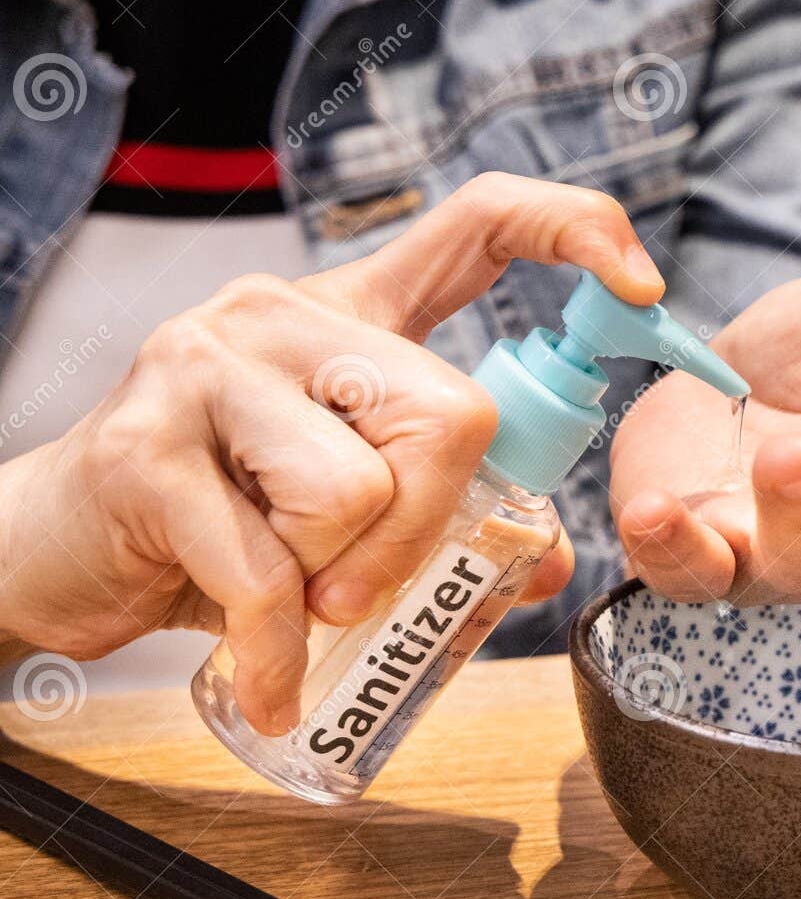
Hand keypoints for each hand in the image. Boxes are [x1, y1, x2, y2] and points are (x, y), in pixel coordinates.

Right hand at [0, 174, 665, 734]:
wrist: (59, 553)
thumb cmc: (227, 525)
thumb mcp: (352, 516)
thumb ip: (450, 520)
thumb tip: (547, 560)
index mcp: (352, 316)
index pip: (477, 228)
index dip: (573, 233)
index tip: (643, 285)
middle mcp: (284, 316)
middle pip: (445, 413)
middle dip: (433, 530)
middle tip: (366, 587)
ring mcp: (206, 369)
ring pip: (359, 493)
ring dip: (339, 578)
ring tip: (282, 584)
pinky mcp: (146, 449)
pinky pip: (271, 573)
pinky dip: (282, 646)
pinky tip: (268, 670)